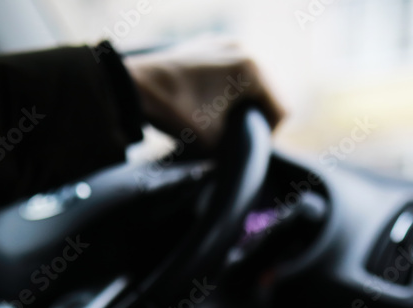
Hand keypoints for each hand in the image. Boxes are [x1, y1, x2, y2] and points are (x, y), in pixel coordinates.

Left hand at [124, 37, 285, 148]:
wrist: (132, 87)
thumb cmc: (175, 111)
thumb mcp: (213, 142)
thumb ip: (235, 149)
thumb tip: (240, 159)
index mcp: (252, 70)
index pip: (280, 110)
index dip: (269, 135)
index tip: (247, 148)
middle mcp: (243, 50)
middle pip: (266, 94)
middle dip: (255, 117)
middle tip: (235, 137)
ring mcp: (224, 44)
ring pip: (248, 83)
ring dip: (241, 104)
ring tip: (222, 122)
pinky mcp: (207, 46)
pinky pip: (229, 72)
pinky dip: (226, 90)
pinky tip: (208, 105)